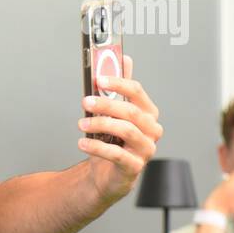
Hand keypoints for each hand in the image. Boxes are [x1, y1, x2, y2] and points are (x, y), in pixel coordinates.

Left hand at [77, 54, 162, 203]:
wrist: (108, 174)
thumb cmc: (113, 141)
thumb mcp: (114, 113)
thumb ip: (120, 88)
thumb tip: (125, 58)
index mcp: (148, 113)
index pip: (137, 92)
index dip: (118, 83)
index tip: (99, 78)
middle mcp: (151, 130)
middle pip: (131, 111)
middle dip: (106, 104)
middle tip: (86, 101)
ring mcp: (145, 149)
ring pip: (126, 130)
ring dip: (100, 124)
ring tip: (82, 123)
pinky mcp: (134, 167)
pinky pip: (117, 155)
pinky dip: (97, 147)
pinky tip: (83, 142)